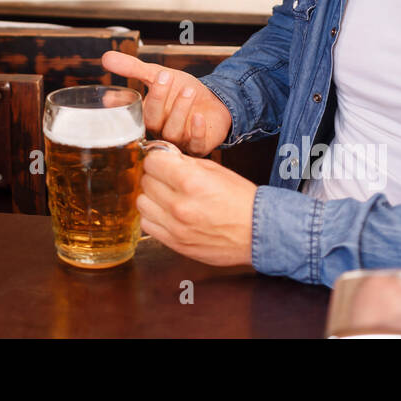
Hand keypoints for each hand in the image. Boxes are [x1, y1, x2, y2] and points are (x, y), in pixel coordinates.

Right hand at [101, 51, 232, 154]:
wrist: (214, 101)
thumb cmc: (181, 90)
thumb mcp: (157, 75)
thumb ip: (133, 68)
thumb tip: (105, 57)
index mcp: (146, 115)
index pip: (130, 112)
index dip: (122, 105)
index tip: (112, 96)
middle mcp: (159, 131)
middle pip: (152, 121)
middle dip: (158, 98)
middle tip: (165, 76)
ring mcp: (178, 140)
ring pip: (172, 131)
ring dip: (180, 109)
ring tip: (188, 90)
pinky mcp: (198, 146)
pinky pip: (194, 143)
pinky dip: (196, 131)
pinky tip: (198, 116)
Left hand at [137, 149, 255, 265]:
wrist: (258, 233)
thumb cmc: (241, 201)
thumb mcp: (216, 170)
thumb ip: (186, 163)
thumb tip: (165, 156)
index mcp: (190, 181)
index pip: (152, 162)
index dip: (158, 159)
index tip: (164, 161)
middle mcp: (180, 205)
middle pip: (146, 181)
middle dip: (156, 176)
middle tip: (168, 178)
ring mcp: (176, 227)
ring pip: (142, 203)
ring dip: (151, 197)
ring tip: (166, 196)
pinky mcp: (175, 244)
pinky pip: (147, 225)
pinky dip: (153, 217)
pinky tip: (166, 213)